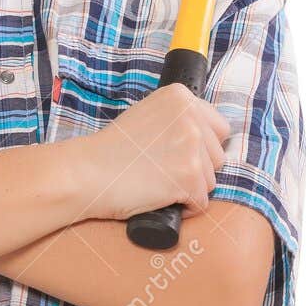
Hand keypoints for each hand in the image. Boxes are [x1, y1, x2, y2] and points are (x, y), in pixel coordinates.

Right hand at [73, 83, 232, 222]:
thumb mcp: (147, 115)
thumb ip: (176, 118)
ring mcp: (192, 147)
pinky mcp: (189, 177)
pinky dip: (184, 208)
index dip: (201, 147)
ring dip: (189, 188)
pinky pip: (202, 203)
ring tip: (158, 182)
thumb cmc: (111, 150)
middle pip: (217, 156)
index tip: (178, 155)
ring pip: (211, 181)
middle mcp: (191, 117)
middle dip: (196, 169)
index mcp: (181, 97)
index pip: (219, 128)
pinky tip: (161, 198)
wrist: (86, 172)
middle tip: (163, 170)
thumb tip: (204, 138)